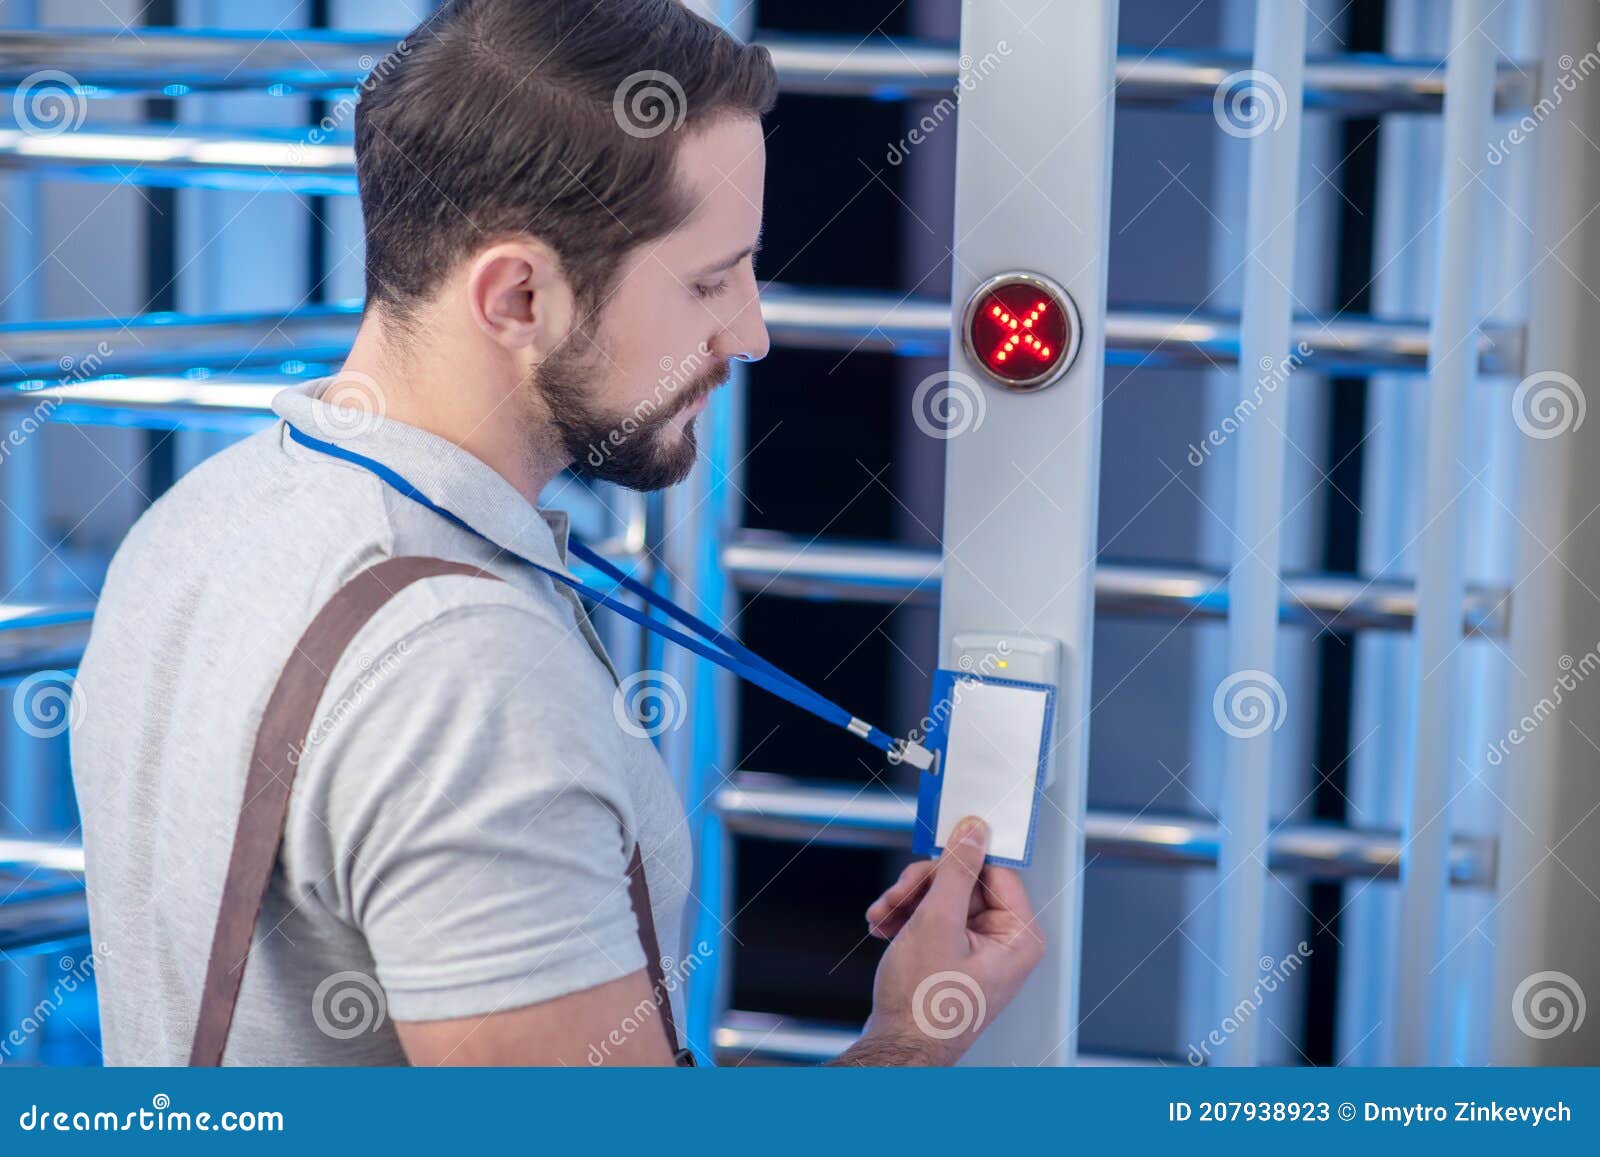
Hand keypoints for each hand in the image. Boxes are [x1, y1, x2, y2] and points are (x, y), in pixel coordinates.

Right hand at [848, 815, 1045, 1065]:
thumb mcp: (938, 922)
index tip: (934, 849)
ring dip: (908, 902)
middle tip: (897, 896)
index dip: (959, 859)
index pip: (995, 871)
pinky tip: (885, 926)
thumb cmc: (925, 1005)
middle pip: (964, 883)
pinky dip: (907, 920)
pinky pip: (935, 921)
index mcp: (1019, 937)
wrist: (897, 1049)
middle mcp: (1006, 944)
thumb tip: (974, 831)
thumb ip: (957, 870)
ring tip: (884, 916)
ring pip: (944, 899)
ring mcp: (980, 953)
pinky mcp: (956, 958)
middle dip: (923, 886)